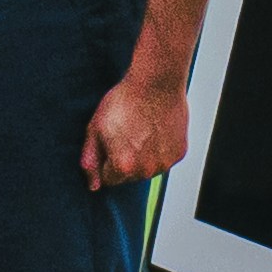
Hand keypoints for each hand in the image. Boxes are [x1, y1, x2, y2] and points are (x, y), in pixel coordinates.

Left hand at [88, 58, 195, 197]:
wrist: (156, 84)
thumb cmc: (121, 103)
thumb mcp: (95, 129)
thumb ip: (91, 160)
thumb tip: (93, 186)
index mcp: (124, 166)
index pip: (108, 179)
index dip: (104, 161)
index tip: (107, 141)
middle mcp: (148, 170)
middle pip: (128, 177)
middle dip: (122, 161)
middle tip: (123, 133)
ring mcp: (166, 162)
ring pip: (147, 169)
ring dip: (141, 158)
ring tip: (139, 130)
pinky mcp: (180, 153)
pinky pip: (163, 159)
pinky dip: (157, 150)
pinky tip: (154, 130)